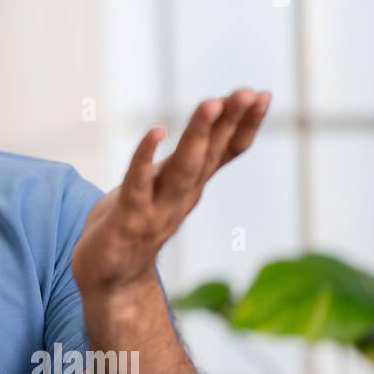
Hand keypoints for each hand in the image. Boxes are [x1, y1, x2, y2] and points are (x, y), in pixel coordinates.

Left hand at [71, 88, 270, 297]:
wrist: (110, 282)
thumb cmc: (134, 225)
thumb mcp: (167, 189)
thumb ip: (184, 164)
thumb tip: (204, 130)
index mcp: (190, 187)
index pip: (224, 153)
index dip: (244, 125)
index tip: (263, 94)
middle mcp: (181, 197)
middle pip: (210, 155)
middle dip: (229, 122)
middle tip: (249, 92)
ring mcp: (156, 209)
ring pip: (182, 168)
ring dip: (198, 136)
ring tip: (211, 102)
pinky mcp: (127, 219)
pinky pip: (137, 185)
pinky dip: (145, 158)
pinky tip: (156, 132)